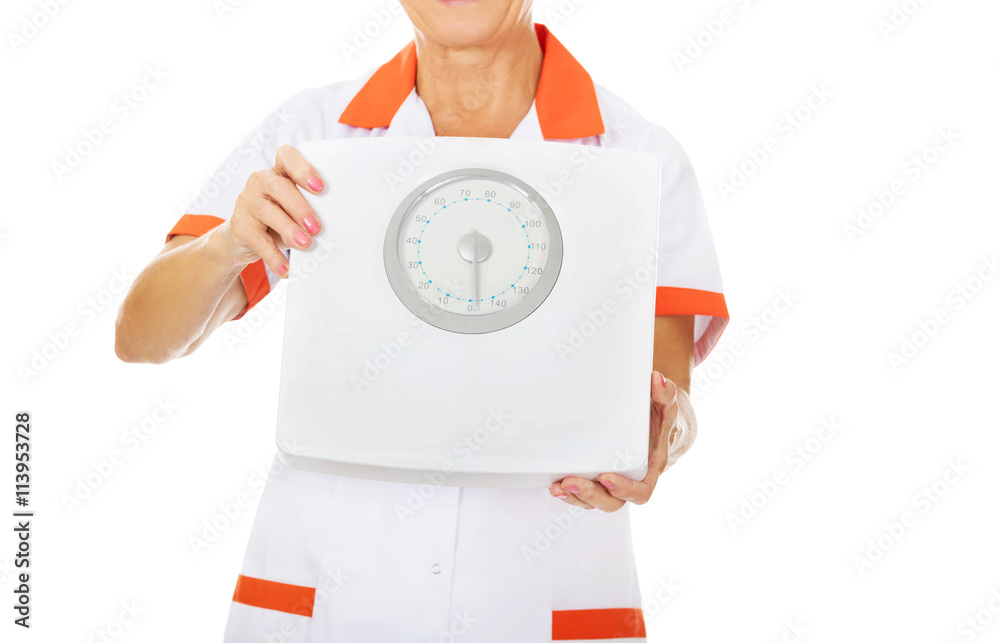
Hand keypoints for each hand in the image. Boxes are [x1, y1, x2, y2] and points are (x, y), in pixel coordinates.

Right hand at [221, 145, 324, 277]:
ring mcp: (247, 202)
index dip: (302, 169)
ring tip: (306, 244)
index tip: (320, 187)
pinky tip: (286, 268)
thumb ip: (309, 207)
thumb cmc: (278, 217)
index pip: (286, 156)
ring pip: (268, 212)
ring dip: (289, 229)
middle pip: (279, 187)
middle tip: (316, 227)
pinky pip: (258, 241)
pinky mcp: (240, 226)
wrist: (242, 237)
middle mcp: (260, 182)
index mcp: (278, 172)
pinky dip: (274, 256)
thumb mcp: (292, 207)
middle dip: (300, 207)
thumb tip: (337, 227)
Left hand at [549, 371, 681, 511]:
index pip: (640, 490)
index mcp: (648, 469)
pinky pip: (585, 493)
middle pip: (612, 501)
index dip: (624, 489)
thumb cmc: (659, 418)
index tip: (606, 476)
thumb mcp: (666, 405)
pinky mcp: (597, 478)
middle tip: (570, 482)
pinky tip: (554, 484)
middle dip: (590, 495)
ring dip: (575, 497)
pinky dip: (570, 492)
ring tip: (557, 488)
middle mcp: (630, 480)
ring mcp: (612, 482)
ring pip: (595, 501)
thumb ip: (665, 394)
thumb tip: (656, 379)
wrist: (654, 424)